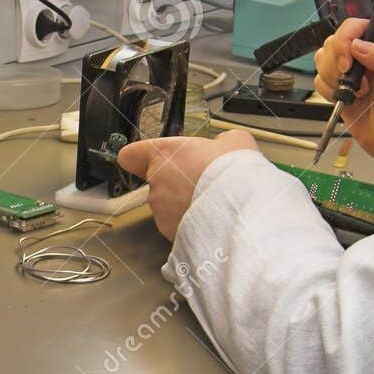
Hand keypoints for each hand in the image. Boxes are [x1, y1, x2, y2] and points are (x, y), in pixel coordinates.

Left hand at [116, 129, 258, 240]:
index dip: (139, 158)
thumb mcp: (235, 142)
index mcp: (164, 154)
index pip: (130, 156)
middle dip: (176, 183)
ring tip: (212, 203)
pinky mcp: (169, 232)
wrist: (243, 209)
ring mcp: (161, 210)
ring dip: (184, 204)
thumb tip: (223, 145)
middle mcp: (156, 182)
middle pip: (157, 181)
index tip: (150, 160)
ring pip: (167, 206)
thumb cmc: (235, 172)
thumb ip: (220, 142)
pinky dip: (190, 224)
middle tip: (203, 182)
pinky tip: (211, 220)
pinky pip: (177, 225)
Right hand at [313, 17, 373, 169]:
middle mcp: (366, 56)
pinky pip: (319, 81)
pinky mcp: (339, 89)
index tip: (347, 59)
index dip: (346, 37)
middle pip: (334, 41)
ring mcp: (351, 74)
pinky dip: (328, 91)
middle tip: (352, 81)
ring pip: (323, 59)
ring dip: (332, 77)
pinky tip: (347, 100)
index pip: (357, 26)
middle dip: (337, 62)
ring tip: (355, 93)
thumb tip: (357, 44)